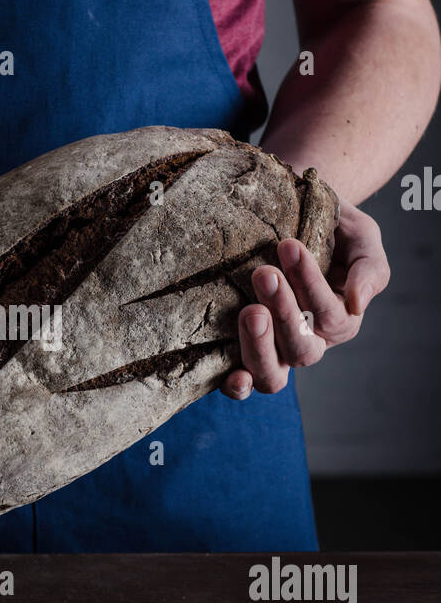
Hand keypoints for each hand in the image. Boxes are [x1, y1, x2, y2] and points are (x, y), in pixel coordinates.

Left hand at [221, 199, 389, 398]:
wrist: (294, 216)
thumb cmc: (332, 230)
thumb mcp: (361, 238)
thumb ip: (369, 269)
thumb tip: (357, 302)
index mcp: (340, 320)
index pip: (328, 314)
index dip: (309, 283)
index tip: (289, 245)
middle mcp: (310, 342)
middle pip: (302, 348)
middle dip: (284, 312)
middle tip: (265, 274)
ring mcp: (276, 351)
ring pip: (274, 373)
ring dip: (260, 346)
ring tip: (249, 310)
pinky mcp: (245, 351)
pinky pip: (245, 383)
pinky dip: (239, 386)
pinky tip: (233, 377)